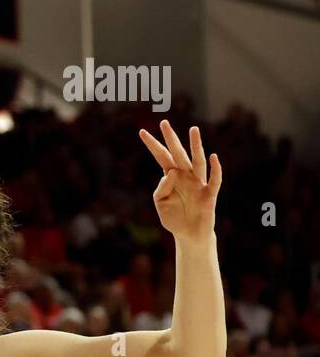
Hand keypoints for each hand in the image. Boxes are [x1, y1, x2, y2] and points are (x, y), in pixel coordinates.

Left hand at [138, 120, 221, 244]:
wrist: (188, 234)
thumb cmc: (173, 216)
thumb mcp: (160, 202)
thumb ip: (161, 188)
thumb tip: (171, 172)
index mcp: (171, 176)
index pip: (161, 157)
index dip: (152, 145)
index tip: (141, 131)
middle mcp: (185, 176)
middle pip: (178, 154)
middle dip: (171, 138)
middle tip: (163, 122)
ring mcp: (198, 183)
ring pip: (197, 161)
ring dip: (196, 146)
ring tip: (193, 130)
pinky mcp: (208, 194)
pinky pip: (214, 180)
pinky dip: (215, 169)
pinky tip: (214, 157)